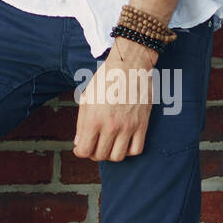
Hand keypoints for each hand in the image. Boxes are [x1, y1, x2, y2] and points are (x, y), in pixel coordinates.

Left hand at [73, 37, 157, 161]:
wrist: (130, 66)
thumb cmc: (105, 79)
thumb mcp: (87, 98)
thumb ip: (81, 122)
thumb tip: (79, 142)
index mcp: (93, 118)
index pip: (83, 150)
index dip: (80, 151)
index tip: (82, 146)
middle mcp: (110, 126)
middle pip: (100, 155)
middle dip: (94, 153)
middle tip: (95, 144)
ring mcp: (127, 127)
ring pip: (118, 157)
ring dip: (111, 154)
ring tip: (109, 144)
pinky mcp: (142, 125)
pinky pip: (136, 150)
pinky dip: (129, 151)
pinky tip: (124, 141)